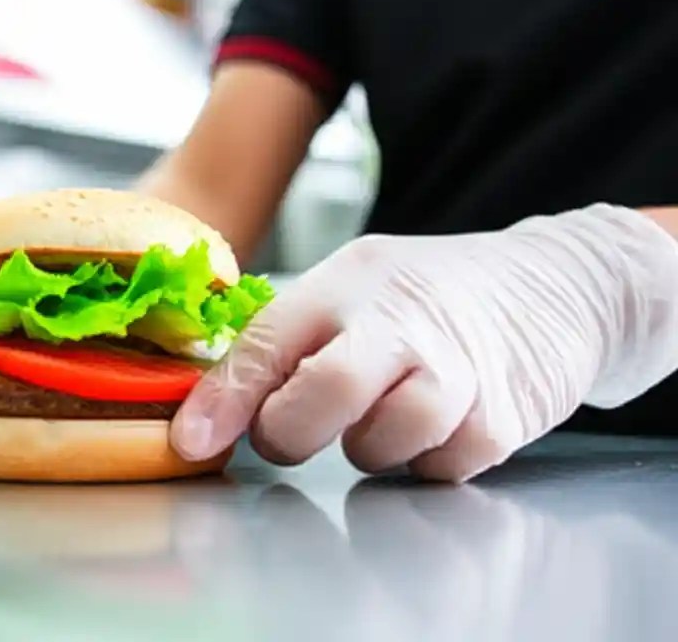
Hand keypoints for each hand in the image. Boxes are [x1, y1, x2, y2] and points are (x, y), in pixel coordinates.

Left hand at [170, 203, 677, 480]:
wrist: (556, 281)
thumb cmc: (428, 293)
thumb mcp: (352, 286)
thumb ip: (287, 339)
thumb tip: (209, 406)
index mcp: (348, 281)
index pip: (270, 340)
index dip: (222, 399)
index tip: (191, 441)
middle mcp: (402, 319)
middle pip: (327, 391)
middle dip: (290, 432)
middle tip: (289, 435)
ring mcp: (459, 368)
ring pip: (383, 441)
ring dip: (366, 449)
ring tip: (378, 417)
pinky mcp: (505, 417)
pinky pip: (439, 467)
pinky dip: (424, 460)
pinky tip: (435, 424)